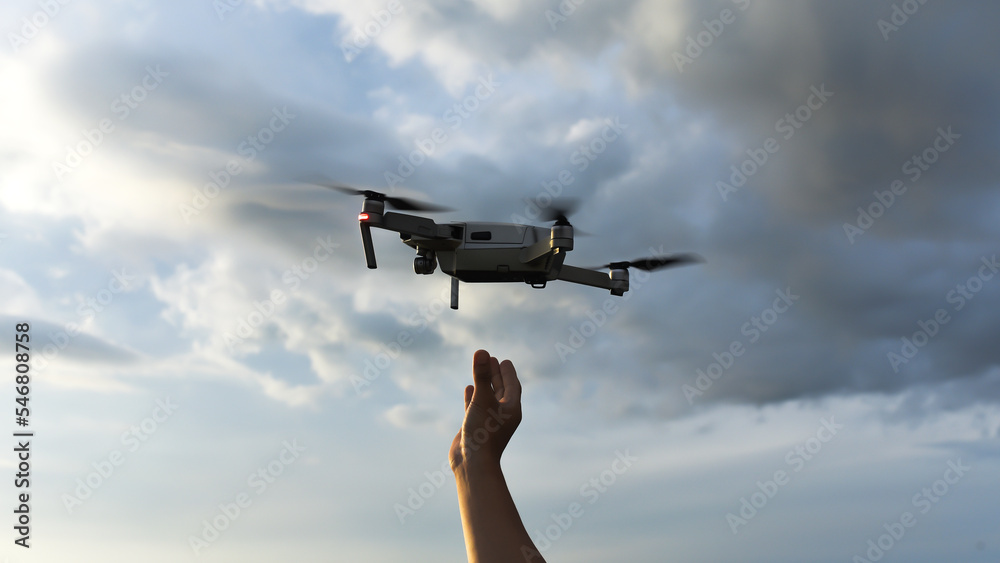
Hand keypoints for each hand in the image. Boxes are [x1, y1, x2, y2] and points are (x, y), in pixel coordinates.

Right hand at [450, 349, 522, 471]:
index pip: (512, 385)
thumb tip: (481, 351)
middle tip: (492, 359)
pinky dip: (473, 396)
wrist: (472, 465)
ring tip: (481, 369)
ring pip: (488, 398)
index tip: (503, 360)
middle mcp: (502, 415)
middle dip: (497, 375)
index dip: (507, 372)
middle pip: (501, 389)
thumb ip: (482, 375)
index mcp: (511, 409)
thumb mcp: (482, 399)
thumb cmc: (482, 433)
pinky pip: (475, 407)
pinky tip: (467, 388)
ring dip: (485, 384)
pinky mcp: (475, 427)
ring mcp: (488, 422)